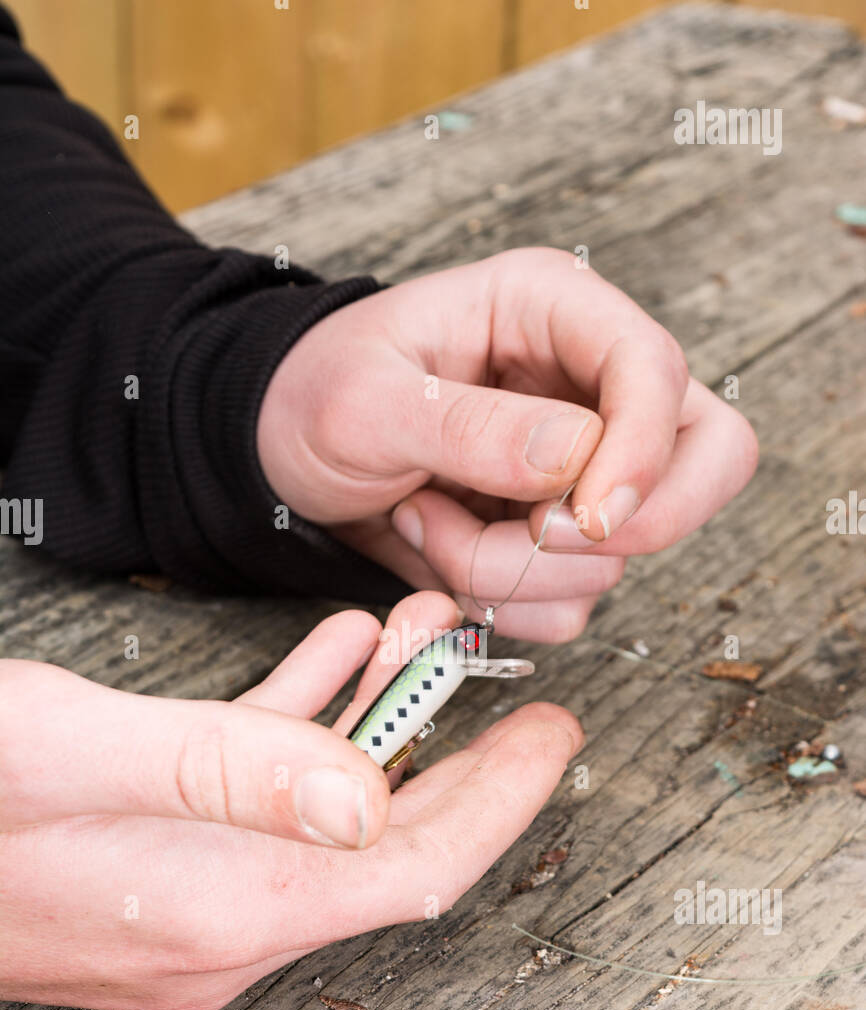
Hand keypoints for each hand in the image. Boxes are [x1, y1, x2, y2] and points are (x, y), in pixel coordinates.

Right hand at [0, 593, 580, 1009]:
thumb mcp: (76, 754)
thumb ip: (228, 775)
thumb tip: (369, 802)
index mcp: (229, 905)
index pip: (417, 867)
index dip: (501, 801)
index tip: (558, 737)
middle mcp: (224, 926)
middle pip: (384, 847)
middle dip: (456, 758)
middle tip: (520, 692)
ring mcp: (188, 908)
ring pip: (322, 816)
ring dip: (376, 729)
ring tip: (422, 637)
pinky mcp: (152, 878)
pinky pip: (260, 808)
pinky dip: (302, 738)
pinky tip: (329, 666)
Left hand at [257, 248, 757, 640]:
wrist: (275, 453)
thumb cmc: (312, 394)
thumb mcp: (367, 401)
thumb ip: (470, 428)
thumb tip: (578, 459)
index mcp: (553, 313)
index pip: (656, 370)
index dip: (643, 452)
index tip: (585, 519)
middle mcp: (589, 387)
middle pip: (708, 458)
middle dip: (625, 524)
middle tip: (530, 534)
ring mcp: (584, 469)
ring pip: (620, 554)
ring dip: (512, 568)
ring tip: (425, 520)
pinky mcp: (557, 536)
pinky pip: (573, 602)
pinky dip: (503, 601)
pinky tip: (438, 549)